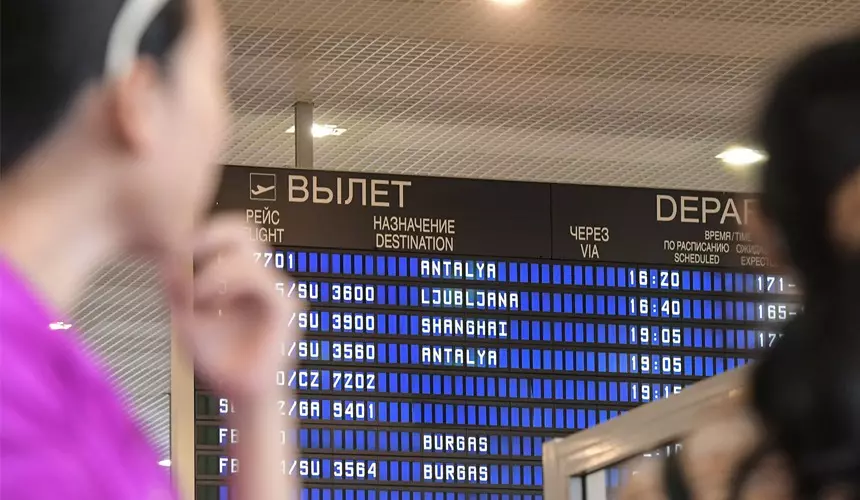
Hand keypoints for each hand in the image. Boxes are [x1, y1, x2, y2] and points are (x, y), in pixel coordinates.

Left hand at [166, 214, 302, 400]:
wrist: (240, 393)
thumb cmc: (217, 356)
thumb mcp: (187, 313)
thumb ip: (180, 285)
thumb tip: (169, 259)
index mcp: (241, 273)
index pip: (228, 232)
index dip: (200, 235)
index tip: (172, 257)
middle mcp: (263, 275)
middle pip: (243, 230)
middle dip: (210, 237)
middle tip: (184, 258)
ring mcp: (277, 288)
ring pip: (249, 253)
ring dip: (214, 270)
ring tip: (194, 294)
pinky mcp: (284, 306)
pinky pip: (258, 279)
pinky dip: (227, 284)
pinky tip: (208, 305)